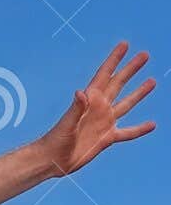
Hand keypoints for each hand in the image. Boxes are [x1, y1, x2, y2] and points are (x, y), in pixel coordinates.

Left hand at [40, 41, 156, 175]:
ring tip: (152, 81)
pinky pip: (128, 132)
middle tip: (144, 54)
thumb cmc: (55, 140)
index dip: (114, 59)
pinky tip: (152, 124)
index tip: (124, 44)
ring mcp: (104, 122)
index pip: (105, 74)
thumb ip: (76, 108)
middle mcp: (99, 108)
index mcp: (90, 100)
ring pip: (126, 104)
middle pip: (119, 83)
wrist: (53, 160)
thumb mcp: (66, 123)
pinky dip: (140, 129)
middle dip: (131, 69)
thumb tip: (81, 93)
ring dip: (139, 93)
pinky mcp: (107, 138)